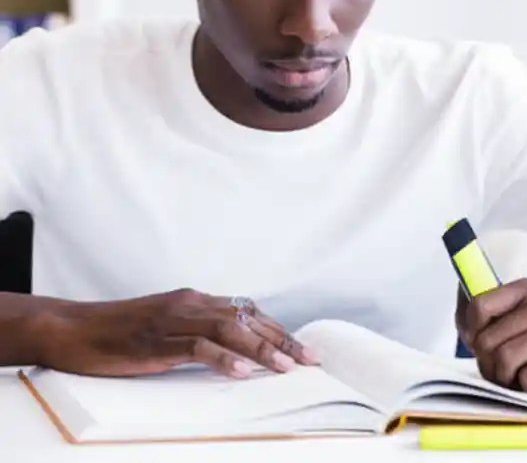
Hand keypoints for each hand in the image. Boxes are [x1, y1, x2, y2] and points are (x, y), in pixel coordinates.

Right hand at [35, 289, 318, 378]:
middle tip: (309, 359)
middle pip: (248, 319)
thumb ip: (199, 334)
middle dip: (282, 339)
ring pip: (229, 330)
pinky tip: (242, 371)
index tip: (302, 348)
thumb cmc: (118, 333)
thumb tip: (234, 351)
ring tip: (286, 367)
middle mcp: (190, 304)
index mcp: (195, 300)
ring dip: (262, 349)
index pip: (248, 312)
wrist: (71, 329)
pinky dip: (223, 358)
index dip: (278, 330)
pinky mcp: (157, 339)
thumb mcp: (167, 329)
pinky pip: (197, 346)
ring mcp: (174, 320)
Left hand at [457, 279, 526, 396]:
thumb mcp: (519, 319)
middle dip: (489, 365)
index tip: (485, 345)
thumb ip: (484, 312)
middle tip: (504, 371)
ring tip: (520, 378)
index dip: (474, 334)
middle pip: (489, 341)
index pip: (479, 306)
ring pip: (506, 360)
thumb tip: (460, 289)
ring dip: (507, 379)